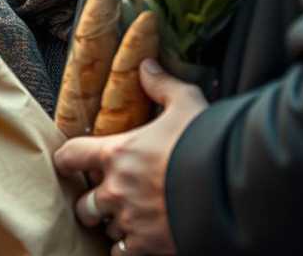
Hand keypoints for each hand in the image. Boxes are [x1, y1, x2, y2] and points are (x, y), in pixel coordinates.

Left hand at [54, 59, 206, 255]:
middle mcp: (117, 191)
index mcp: (117, 154)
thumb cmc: (207, 143)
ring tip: (129, 219)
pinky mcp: (149, 247)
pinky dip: (127, 249)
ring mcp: (131, 222)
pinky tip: (140, 241)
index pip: (70, 156)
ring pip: (105, 230)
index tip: (71, 162)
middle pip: (83, 205)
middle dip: (92, 203)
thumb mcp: (187, 104)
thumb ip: (163, 86)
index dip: (67, 159)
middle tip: (106, 199)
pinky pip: (121, 254)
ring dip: (114, 225)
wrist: (234, 190)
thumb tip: (147, 64)